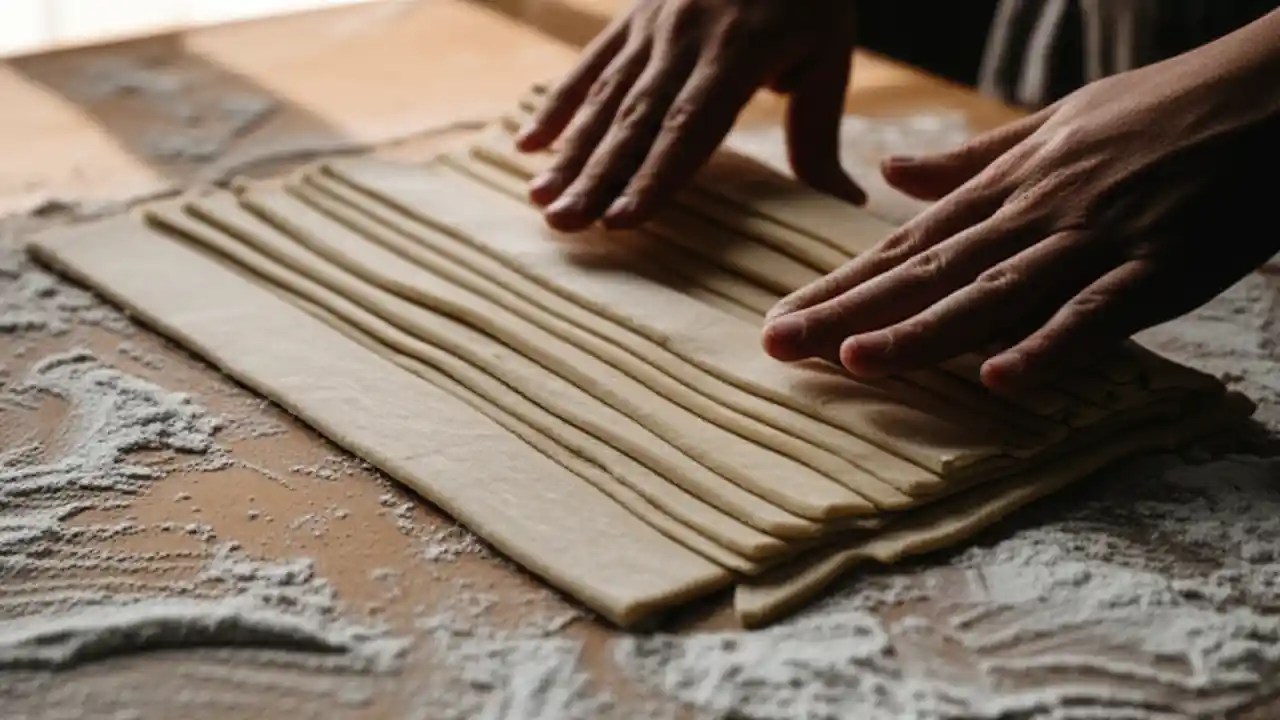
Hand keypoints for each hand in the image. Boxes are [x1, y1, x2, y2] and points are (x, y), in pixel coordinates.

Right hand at [515, 0, 863, 231]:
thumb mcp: (828, 56)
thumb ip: (820, 133)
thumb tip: (845, 206)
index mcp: (738, 54)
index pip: (689, 128)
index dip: (654, 176)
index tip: (623, 219)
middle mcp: (685, 41)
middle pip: (635, 120)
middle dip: (597, 176)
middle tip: (564, 224)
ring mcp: (651, 28)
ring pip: (604, 97)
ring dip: (570, 150)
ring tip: (540, 198)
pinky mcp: (631, 19)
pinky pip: (589, 65)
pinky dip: (557, 104)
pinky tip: (527, 144)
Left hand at [762, 24, 1279, 393]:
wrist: (1271, 88)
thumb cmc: (1158, 111)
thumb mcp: (1052, 125)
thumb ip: (969, 161)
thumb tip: (890, 175)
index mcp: (1008, 186)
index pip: (907, 245)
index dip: (842, 285)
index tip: (782, 320)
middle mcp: (1035, 214)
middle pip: (929, 273)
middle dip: (850, 314)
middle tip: (779, 348)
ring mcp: (1095, 241)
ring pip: (994, 294)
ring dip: (924, 330)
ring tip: (855, 361)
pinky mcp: (1159, 267)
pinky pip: (1096, 314)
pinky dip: (1050, 346)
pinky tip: (999, 380)